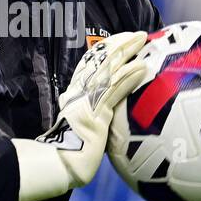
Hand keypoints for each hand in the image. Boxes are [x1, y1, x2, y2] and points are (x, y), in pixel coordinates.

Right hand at [11, 31, 148, 200]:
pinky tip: (142, 66)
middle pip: (99, 61)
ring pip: (107, 69)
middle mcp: (77, 93)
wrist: (57, 167)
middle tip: (137, 34)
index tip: (121, 40)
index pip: (90, 65)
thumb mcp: (83, 130)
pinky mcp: (94, 113)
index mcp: (74, 95)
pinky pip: (114, 90)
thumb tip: (106, 115)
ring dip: (126, 51)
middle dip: (119, 43)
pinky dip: (128, 76)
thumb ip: (93, 117)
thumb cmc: (69, 155)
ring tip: (142, 39)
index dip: (105, 50)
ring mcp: (85, 101)